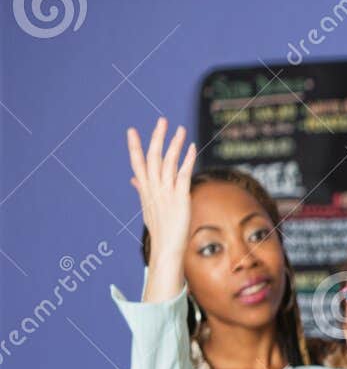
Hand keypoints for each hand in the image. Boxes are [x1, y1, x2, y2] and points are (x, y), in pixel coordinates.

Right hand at [126, 118, 196, 301]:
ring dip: (174, 144)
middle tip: (162, 120)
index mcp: (145, 190)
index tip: (131, 130)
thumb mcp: (148, 207)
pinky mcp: (179, 197)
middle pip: (153, 157)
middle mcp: (153, 188)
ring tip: (179, 129)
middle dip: (157, 138)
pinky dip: (187, 159)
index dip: (134, 146)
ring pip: (168, 162)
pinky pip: (183, 174)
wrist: (167, 248)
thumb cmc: (160, 229)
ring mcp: (165, 192)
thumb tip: (133, 180)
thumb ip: (141, 190)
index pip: (137, 164)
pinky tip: (192, 147)